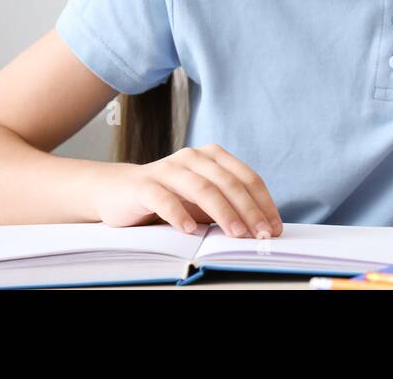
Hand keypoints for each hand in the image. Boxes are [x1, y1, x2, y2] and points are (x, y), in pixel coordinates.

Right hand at [93, 143, 282, 237]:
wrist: (119, 192)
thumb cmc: (170, 197)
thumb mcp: (202, 202)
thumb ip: (227, 207)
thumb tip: (261, 229)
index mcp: (213, 156)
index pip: (246, 178)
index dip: (263, 203)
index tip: (274, 227)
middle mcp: (193, 156)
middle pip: (228, 183)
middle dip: (248, 210)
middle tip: (260, 234)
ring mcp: (168, 168)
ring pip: (201, 188)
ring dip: (222, 212)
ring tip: (235, 234)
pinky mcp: (144, 184)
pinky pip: (164, 198)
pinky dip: (179, 214)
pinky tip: (190, 230)